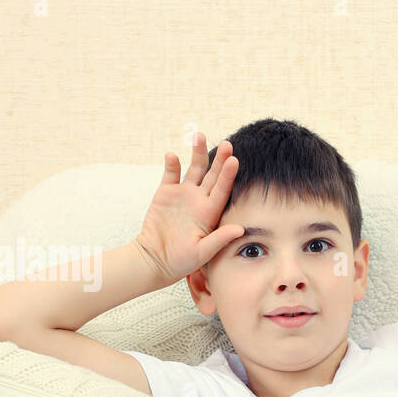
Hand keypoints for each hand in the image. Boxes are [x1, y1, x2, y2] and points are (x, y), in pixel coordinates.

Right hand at [134, 131, 246, 285]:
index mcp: (210, 212)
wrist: (156, 259)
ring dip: (197, 153)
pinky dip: (171, 164)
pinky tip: (172, 154)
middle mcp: (199, 200)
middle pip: (212, 175)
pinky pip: (170, 174)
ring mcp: (183, 194)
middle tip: (228, 144)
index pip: (222, 190)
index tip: (235, 161)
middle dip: (219, 159)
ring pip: (193, 169)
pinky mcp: (166, 193)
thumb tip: (241, 229)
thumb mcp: (203, 253)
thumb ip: (220, 239)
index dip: (228, 176)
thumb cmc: (182, 260)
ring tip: (199, 136)